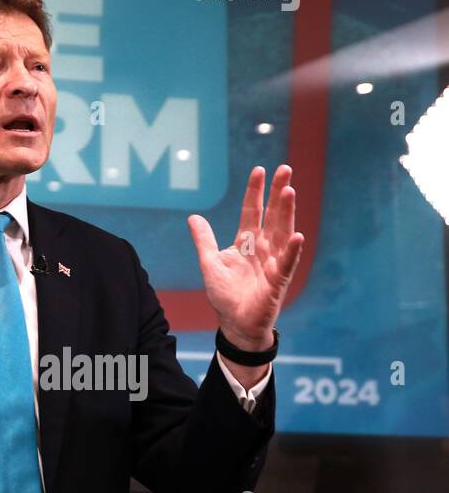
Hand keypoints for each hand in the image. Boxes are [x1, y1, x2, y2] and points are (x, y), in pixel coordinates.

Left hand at [187, 165, 304, 352]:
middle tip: (285, 169)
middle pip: (273, 215)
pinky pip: (287, 264)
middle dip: (278, 193)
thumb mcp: (210, 263)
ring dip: (287, 212)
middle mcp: (264, 248)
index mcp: (247, 242)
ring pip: (283, 233)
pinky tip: (298, 236)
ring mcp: (273, 263)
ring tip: (290, 190)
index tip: (259, 170)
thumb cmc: (226, 294)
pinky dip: (293, 251)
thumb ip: (204, 239)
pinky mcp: (277, 282)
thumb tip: (193, 217)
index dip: (255, 191)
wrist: (235, 324)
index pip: (252, 211)